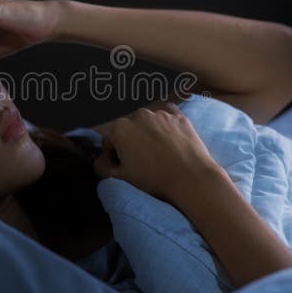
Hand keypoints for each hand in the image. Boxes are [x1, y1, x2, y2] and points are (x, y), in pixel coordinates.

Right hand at [93, 102, 223, 204]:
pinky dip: (167, 125)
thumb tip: (100, 160)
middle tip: (143, 159)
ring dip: (150, 132)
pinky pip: (168, 116)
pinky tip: (172, 139)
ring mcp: (160, 113)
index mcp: (119, 129)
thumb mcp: (122, 177)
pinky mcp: (178, 115)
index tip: (125, 165)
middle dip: (132, 141)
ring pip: (148, 122)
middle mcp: (138, 115)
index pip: (110, 141)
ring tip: (160, 151)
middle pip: (129, 128)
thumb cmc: (153, 179)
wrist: (190, 178)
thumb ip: (103, 167)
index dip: (115, 155)